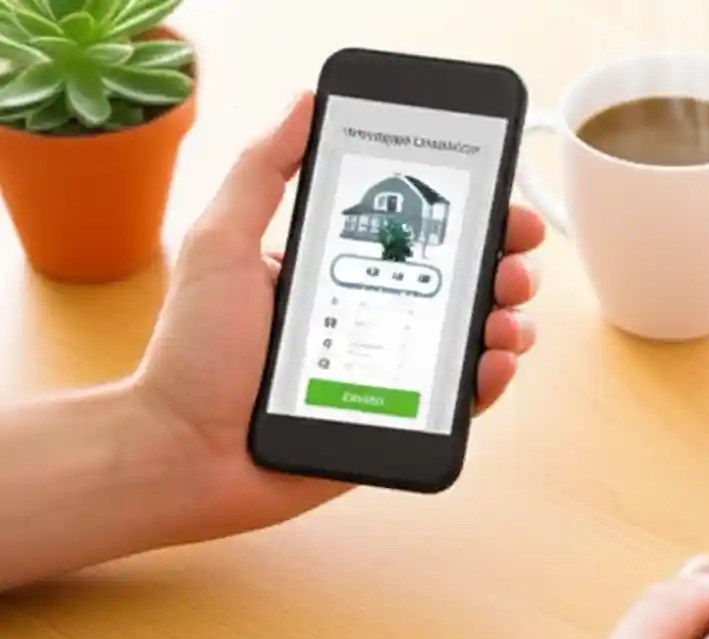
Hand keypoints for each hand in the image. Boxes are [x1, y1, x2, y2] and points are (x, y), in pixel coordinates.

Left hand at [130, 93, 544, 543]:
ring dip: (510, 316)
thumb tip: (305, 101)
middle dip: (507, 263)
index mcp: (343, 270)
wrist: (182, 455)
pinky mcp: (402, 420)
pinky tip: (496, 360)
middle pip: (466, 280)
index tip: (500, 200)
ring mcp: (395, 370)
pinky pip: (464, 398)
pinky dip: (492, 377)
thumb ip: (261, 171)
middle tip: (514, 262)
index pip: (423, 233)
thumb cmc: (193, 355)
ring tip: (505, 315)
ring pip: (477, 336)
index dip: (472, 215)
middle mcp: (378, 315)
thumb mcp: (221, 244)